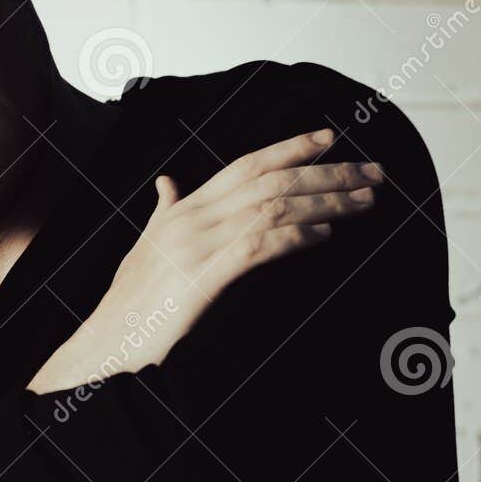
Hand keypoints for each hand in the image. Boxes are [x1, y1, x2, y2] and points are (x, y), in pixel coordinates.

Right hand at [28, 128, 381, 391]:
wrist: (106, 343)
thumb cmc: (127, 303)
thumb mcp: (145, 247)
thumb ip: (163, 212)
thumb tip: (166, 182)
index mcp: (183, 210)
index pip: (245, 165)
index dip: (290, 147)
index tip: (332, 137)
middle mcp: (192, 219)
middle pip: (270, 181)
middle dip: (328, 173)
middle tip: (374, 174)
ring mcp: (196, 247)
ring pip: (273, 208)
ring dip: (326, 203)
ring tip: (366, 203)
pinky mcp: (203, 279)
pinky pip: (258, 247)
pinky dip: (296, 236)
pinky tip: (325, 236)